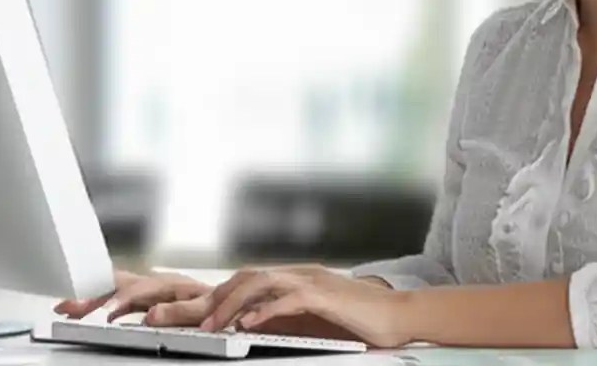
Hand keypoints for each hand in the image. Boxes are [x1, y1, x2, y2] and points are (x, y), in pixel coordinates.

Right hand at [53, 269, 213, 322]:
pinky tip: (82, 312)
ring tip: (64, 307)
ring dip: (89, 297)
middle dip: (92, 295)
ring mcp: (148, 289)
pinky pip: (115, 298)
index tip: (105, 314)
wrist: (228, 300)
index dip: (121, 300)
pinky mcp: (144, 298)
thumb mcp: (205, 309)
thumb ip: (180, 311)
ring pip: (112, 289)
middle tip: (68, 307)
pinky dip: (97, 304)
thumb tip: (152, 315)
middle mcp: (155, 283)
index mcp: (169, 283)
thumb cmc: (218, 304)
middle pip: (118, 285)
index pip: (140, 289)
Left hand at [195, 265, 411, 348]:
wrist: (399, 315)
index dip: (223, 293)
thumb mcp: (318, 317)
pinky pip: (286, 299)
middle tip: (196, 319)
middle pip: (248, 276)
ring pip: (260, 282)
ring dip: (232, 302)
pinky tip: (248, 323)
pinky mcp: (324, 296)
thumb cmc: (363, 319)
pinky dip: (264, 310)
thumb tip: (256, 323)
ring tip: (215, 323)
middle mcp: (301, 273)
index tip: (201, 312)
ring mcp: (313, 282)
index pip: (251, 278)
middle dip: (218, 296)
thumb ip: (289, 316)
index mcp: (298, 277)